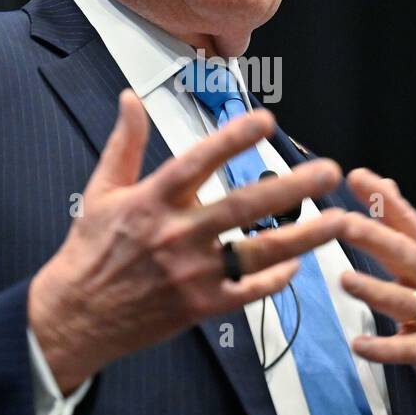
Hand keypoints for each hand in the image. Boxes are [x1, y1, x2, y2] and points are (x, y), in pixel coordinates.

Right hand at [28, 90, 345, 393]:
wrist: (77, 316)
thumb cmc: (91, 249)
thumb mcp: (101, 191)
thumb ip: (125, 144)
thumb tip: (130, 98)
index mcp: (151, 201)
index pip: (197, 162)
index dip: (232, 140)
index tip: (266, 119)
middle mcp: (176, 235)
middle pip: (242, 207)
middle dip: (290, 187)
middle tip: (329, 171)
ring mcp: (191, 274)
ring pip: (257, 252)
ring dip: (303, 237)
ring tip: (338, 220)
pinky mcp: (200, 306)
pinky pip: (248, 292)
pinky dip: (276, 279)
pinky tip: (299, 264)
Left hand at [337, 169, 415, 414]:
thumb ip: (403, 226)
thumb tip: (385, 183)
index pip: (406, 222)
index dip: (383, 199)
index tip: (355, 176)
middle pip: (403, 255)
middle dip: (374, 237)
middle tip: (342, 223)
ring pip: (403, 300)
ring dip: (374, 290)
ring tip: (345, 280)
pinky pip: (405, 349)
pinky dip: (383, 348)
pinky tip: (359, 344)